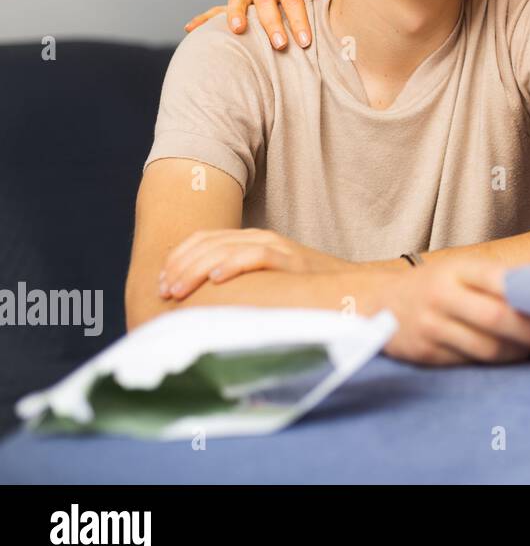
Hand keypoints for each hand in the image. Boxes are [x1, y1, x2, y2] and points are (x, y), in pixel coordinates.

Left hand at [159, 228, 351, 300]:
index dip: (177, 258)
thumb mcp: (263, 284)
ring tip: (178, 289)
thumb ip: (237, 285)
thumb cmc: (303, 293)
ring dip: (196, 268)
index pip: (203, 239)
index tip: (161, 284)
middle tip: (164, 291)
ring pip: (226, 248)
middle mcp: (260, 238)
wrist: (352, 288)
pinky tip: (216, 277)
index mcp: (249, 241)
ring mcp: (277, 247)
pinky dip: (234, 263)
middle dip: (180, 266)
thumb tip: (198, 307)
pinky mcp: (292, 260)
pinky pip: (258, 256)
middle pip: (208, 242)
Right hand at [183, 0, 339, 48]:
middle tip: (281, 45)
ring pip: (238, 1)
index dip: (298, 17)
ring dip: (236, 15)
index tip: (305, 41)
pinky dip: (204, 18)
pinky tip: (190, 28)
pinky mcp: (237, 7)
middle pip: (265, 0)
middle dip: (272, 23)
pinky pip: (216, 11)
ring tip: (238, 30)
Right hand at [375, 256, 529, 365]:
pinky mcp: (427, 354)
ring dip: (517, 352)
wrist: (377, 304)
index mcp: (455, 270)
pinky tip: (507, 357)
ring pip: (486, 348)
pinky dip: (494, 363)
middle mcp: (442, 297)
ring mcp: (432, 327)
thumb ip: (493, 280)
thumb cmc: (433, 285)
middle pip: (497, 318)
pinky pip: (469, 363)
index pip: (499, 280)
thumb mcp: (457, 270)